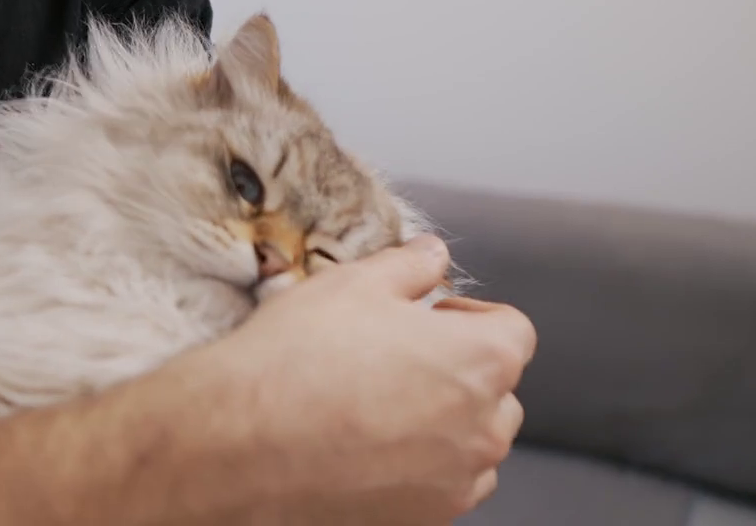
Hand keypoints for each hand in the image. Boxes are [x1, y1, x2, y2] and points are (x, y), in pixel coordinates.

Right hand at [182, 234, 534, 523]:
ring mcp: (457, 480)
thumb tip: (431, 255)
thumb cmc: (297, 360)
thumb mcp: (352, 283)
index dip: (470, 316)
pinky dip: (422, 468)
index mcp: (482, 359)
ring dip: (445, 423)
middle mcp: (484, 426)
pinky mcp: (425, 517)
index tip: (431, 315)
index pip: (514, 329)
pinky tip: (367, 446)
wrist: (241, 442)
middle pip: (497, 390)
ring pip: (474, 444)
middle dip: (459, 370)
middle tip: (396, 358)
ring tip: (377, 405)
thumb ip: (409, 266)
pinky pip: (445, 487)